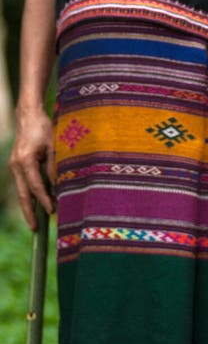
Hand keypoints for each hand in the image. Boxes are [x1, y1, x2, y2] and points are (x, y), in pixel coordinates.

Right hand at [9, 105, 54, 229]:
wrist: (28, 114)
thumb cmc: (43, 127)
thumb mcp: (53, 146)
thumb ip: (54, 166)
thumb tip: (57, 186)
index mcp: (25, 160)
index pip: (35, 186)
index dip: (43, 200)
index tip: (51, 211)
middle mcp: (16, 165)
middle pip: (23, 194)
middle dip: (28, 212)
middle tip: (34, 229)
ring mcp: (14, 165)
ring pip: (21, 190)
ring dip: (28, 205)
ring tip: (35, 221)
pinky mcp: (16, 164)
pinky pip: (22, 183)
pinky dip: (29, 194)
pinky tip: (36, 202)